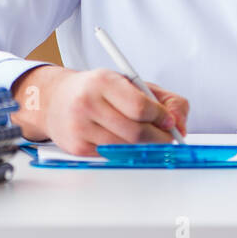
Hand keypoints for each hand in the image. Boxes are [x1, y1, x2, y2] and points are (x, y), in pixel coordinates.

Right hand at [12, 65, 189, 155]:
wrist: (56, 100)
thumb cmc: (99, 90)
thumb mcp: (130, 83)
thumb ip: (163, 99)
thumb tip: (180, 125)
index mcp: (104, 81)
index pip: (140, 107)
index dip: (161, 118)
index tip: (170, 122)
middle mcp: (87, 103)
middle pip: (135, 132)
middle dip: (159, 138)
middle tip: (167, 137)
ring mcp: (79, 127)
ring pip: (125, 147)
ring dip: (144, 147)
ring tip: (148, 139)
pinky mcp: (76, 148)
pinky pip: (112, 156)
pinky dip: (125, 152)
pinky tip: (125, 141)